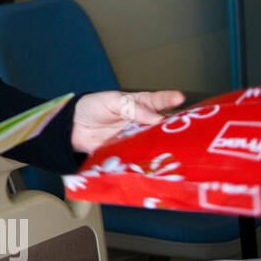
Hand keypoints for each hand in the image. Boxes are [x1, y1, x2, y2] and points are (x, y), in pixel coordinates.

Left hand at [71, 89, 185, 154]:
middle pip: (163, 125)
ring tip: (175, 146)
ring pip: (155, 142)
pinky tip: (155, 162)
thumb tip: (156, 119)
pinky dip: (147, 159)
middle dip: (175, 127)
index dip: (170, 99)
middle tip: (186, 128)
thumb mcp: (113, 101)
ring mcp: (137, 138)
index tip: (179, 98)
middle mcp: (143, 122)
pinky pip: (141, 156)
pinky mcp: (129, 152)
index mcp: (141, 104)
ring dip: (164, 145)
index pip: (159, 100)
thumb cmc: (94, 107)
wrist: (74, 126)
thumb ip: (134, 108)